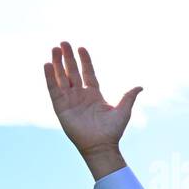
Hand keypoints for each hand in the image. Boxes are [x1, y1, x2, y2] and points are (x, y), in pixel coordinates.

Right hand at [44, 42, 141, 179]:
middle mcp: (80, 95)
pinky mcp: (60, 106)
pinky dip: (50, 77)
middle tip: (64, 42)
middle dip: (68, 58)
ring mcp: (70, 100)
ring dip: (58, 63)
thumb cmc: (113, 130)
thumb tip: (140, 86)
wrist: (102, 145)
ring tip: (55, 49)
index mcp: (94, 94)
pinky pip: (54, 89)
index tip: (81, 48)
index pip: (88, 73)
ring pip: (62, 77)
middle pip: (72, 72)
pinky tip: (48, 64)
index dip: (84, 61)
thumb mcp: (123, 111)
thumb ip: (129, 97)